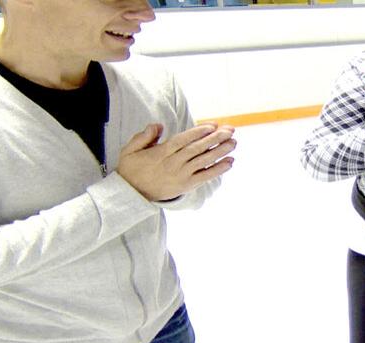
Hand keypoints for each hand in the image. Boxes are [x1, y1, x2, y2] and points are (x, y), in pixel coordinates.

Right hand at [117, 123, 235, 201]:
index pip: (183, 140)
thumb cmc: (131, 169)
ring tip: (233, 143)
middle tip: (231, 130)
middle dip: (215, 138)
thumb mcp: (130, 149)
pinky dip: (218, 170)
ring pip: (203, 161)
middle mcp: (173, 164)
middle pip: (197, 148)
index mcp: (161, 153)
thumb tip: (158, 126)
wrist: (131, 195)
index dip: (199, 132)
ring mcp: (181, 176)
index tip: (213, 125)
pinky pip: (204, 177)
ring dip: (220, 151)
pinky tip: (230, 162)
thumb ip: (144, 136)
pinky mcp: (185, 186)